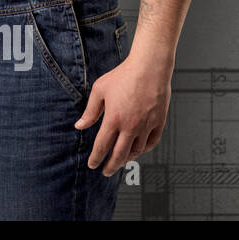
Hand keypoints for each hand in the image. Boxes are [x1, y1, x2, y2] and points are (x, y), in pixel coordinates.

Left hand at [74, 52, 171, 176]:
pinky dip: (143, 150)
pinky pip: (151, 143)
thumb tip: (79, 126)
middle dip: (111, 166)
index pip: (102, 146)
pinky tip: (137, 150)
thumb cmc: (123, 76)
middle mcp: (131, 126)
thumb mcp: (99, 90)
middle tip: (106, 172)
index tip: (93, 165)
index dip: (96, 158)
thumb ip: (90, 111)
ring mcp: (147, 126)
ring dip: (127, 158)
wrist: (149, 67)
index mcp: (114, 119)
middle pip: (119, 154)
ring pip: (136, 151)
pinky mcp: (159, 122)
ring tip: (120, 161)